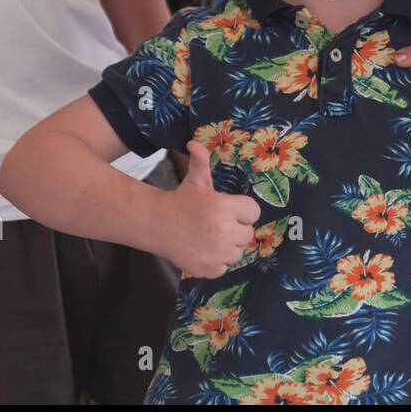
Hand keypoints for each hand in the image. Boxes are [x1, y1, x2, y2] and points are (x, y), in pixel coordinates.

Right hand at [161, 140, 259, 277]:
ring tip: (210, 236)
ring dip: (228, 246)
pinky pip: (225, 266)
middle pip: (248, 233)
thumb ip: (200, 160)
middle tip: (217, 223)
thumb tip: (194, 142)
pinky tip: (203, 248)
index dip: (242, 210)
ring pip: (238, 251)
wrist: (157, 224)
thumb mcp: (194, 179)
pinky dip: (217, 261)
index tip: (229, 209)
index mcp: (223, 207)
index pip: (253, 212)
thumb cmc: (182, 200)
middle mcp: (223, 232)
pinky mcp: (209, 269)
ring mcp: (217, 253)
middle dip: (236, 228)